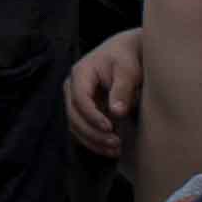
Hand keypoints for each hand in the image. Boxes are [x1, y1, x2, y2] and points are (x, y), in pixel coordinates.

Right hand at [64, 30, 139, 159]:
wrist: (127, 51)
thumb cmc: (128, 57)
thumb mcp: (128, 70)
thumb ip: (122, 90)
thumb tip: (116, 113)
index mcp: (80, 73)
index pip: (80, 99)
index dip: (92, 116)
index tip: (110, 128)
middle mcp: (73, 87)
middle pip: (74, 115)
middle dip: (93, 133)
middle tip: (116, 143)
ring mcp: (76, 100)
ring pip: (76, 125)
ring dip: (93, 141)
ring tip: (116, 150)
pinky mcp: (84, 110)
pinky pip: (82, 129)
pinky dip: (94, 141)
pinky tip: (112, 150)